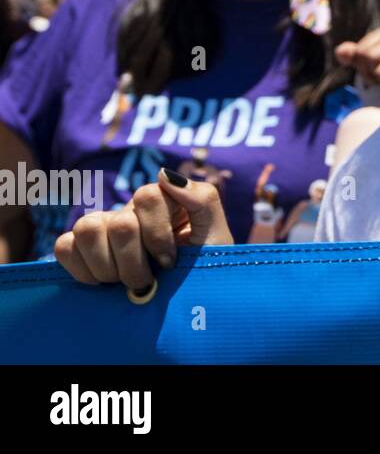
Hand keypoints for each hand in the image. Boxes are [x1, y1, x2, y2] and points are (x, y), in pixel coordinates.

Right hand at [54, 168, 233, 288]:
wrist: (186, 300)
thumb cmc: (204, 268)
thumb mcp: (217, 238)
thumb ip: (203, 200)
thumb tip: (164, 175)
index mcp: (165, 200)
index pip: (148, 196)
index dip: (158, 236)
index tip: (170, 262)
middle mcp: (132, 210)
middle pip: (119, 222)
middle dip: (134, 262)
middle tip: (148, 280)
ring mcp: (105, 227)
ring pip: (87, 228)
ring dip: (107, 266)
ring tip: (123, 281)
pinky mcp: (82, 248)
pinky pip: (65, 246)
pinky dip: (82, 270)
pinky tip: (103, 283)